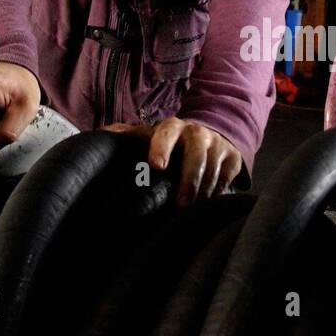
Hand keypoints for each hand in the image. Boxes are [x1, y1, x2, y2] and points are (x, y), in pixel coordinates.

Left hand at [103, 117, 242, 205]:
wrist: (210, 135)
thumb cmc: (171, 142)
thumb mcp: (150, 136)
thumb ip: (126, 136)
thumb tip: (102, 134)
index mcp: (172, 127)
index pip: (166, 133)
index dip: (161, 147)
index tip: (156, 166)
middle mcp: (197, 132)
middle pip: (196, 155)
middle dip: (189, 180)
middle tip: (181, 203)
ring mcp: (218, 144)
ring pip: (212, 171)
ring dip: (203, 192)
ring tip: (193, 209)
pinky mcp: (233, 157)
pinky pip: (226, 179)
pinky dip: (216, 193)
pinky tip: (206, 204)